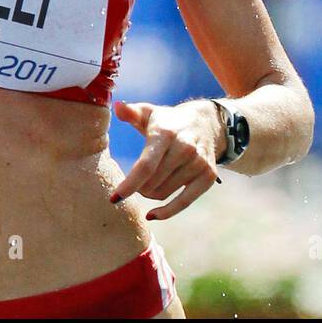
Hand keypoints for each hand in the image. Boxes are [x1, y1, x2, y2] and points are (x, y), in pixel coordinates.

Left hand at [110, 100, 222, 220]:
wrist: (206, 124)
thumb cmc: (168, 121)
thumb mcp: (149, 113)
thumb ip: (131, 112)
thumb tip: (117, 107)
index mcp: (166, 133)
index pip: (146, 166)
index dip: (129, 184)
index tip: (114, 198)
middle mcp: (184, 148)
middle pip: (152, 183)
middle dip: (138, 187)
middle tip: (135, 182)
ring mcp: (198, 163)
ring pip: (163, 193)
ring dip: (150, 194)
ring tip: (147, 184)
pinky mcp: (208, 176)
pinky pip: (184, 202)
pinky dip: (166, 212)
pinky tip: (152, 215)